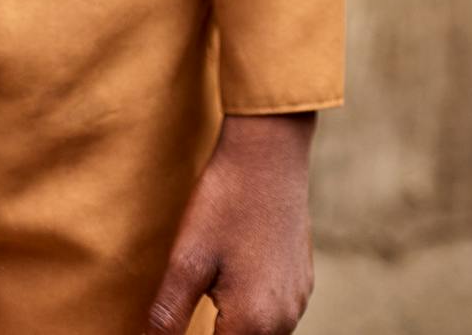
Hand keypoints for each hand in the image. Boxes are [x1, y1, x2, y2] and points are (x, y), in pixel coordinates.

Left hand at [144, 112, 316, 334]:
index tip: (173, 321)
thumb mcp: (187, 259)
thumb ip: (168, 314)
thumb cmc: (225, 202)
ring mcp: (297, 301)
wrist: (269, 154)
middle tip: (192, 305)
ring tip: (208, 302)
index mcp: (253, 323)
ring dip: (234, 329)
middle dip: (214, 334)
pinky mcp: (302, 282)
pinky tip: (233, 286)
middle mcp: (283, 322)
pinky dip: (252, 312)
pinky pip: (276, 315)